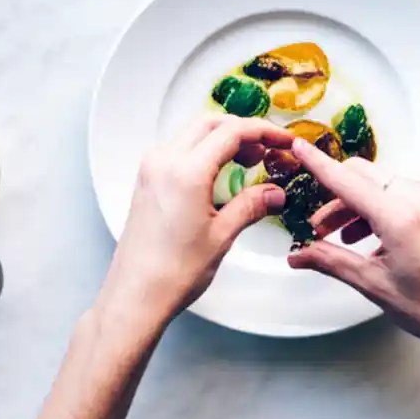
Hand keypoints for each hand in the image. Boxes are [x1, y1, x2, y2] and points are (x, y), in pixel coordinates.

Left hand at [99, 116, 291, 332]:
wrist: (136, 295)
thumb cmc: (173, 272)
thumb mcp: (222, 236)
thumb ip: (251, 205)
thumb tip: (274, 193)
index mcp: (186, 172)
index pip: (232, 132)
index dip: (264, 132)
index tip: (283, 140)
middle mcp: (163, 162)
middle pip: (210, 124)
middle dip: (243, 131)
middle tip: (268, 149)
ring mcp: (151, 170)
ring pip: (192, 134)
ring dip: (222, 139)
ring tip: (249, 162)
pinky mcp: (146, 181)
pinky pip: (178, 150)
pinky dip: (203, 151)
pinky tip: (220, 173)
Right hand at [286, 138, 419, 358]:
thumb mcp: (373, 284)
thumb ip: (331, 262)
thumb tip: (299, 255)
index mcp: (399, 216)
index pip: (346, 180)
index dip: (317, 164)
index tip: (297, 146)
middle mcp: (416, 199)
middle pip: (361, 176)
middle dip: (335, 197)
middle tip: (318, 227)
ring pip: (378, 185)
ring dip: (354, 204)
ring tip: (340, 239)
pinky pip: (397, 194)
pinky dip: (375, 208)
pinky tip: (367, 240)